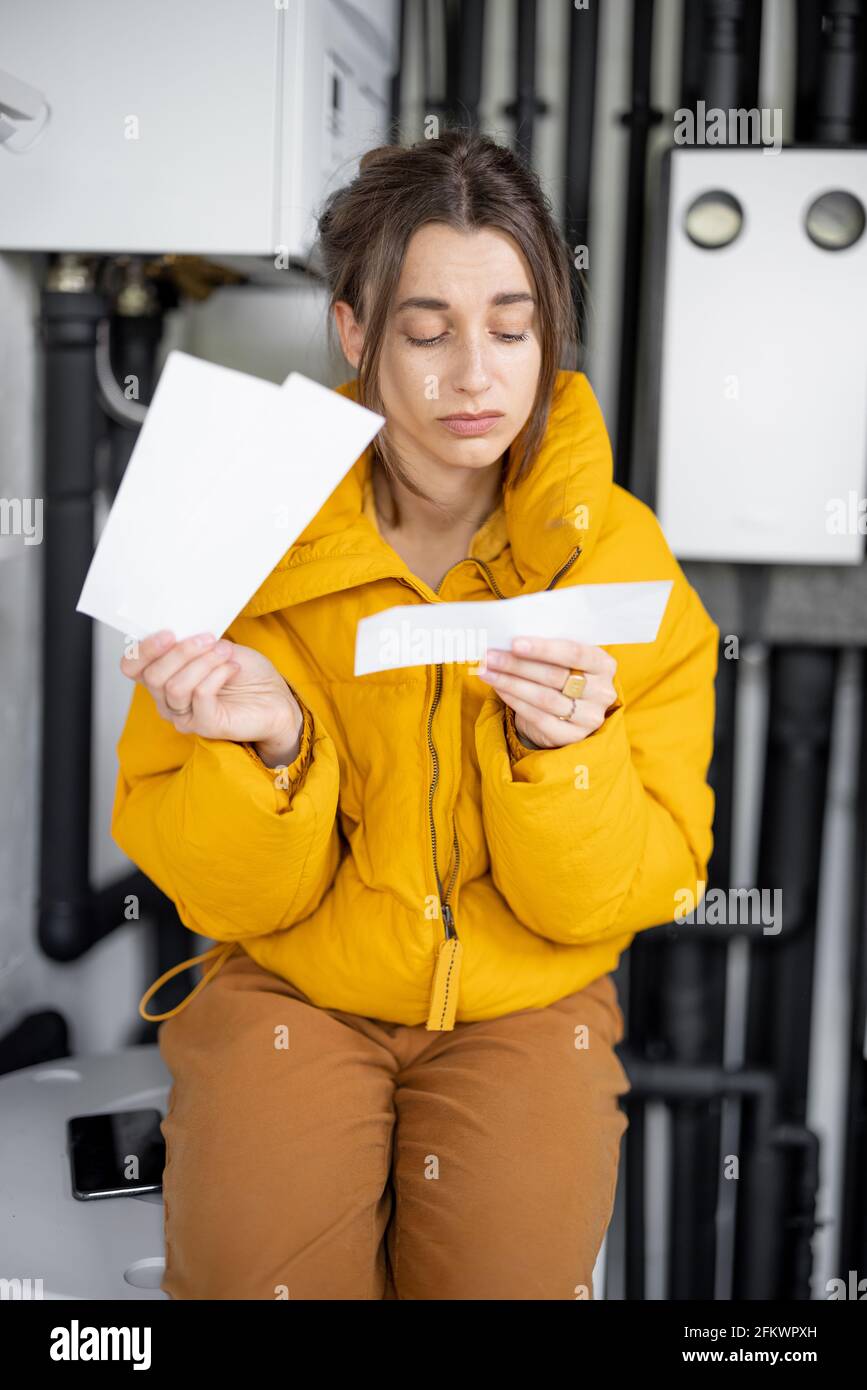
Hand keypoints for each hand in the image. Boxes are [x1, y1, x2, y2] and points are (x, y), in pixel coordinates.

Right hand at [119, 630, 302, 756]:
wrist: (276, 698)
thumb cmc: (245, 673)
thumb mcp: (216, 646)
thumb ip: (193, 640)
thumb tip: (182, 627)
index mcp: (162, 677)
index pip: (131, 667)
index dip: (144, 649)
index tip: (170, 632)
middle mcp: (167, 700)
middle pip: (153, 676)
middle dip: (181, 652)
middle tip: (208, 639)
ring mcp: (184, 715)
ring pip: (175, 687)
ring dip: (202, 662)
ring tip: (225, 652)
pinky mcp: (205, 725)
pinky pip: (200, 695)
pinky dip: (217, 674)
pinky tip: (232, 668)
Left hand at [475, 636, 618, 748]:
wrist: (570, 712)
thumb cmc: (564, 674)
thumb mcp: (565, 658)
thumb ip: (548, 648)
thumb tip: (510, 640)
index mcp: (604, 664)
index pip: (574, 653)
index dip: (543, 648)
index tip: (514, 643)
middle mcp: (603, 692)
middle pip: (554, 676)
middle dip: (517, 665)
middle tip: (490, 656)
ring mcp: (589, 717)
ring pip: (543, 698)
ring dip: (510, 683)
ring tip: (487, 671)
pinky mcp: (572, 736)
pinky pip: (538, 717)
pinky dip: (514, 701)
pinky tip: (498, 689)